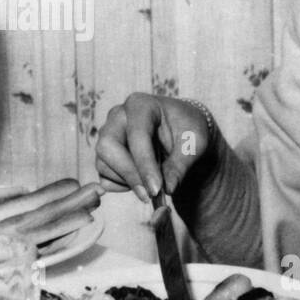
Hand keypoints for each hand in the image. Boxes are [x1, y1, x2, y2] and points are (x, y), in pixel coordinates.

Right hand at [95, 94, 212, 202]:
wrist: (182, 133)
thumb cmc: (189, 131)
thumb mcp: (195, 144)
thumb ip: (181, 165)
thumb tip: (166, 189)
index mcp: (141, 105)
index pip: (136, 135)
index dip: (145, 164)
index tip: (157, 189)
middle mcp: (118, 116)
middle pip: (107, 146)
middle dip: (128, 174)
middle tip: (150, 195)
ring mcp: (108, 134)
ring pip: (103, 164)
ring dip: (127, 182)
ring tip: (153, 187)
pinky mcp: (105, 154)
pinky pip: (104, 176)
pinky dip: (121, 185)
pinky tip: (142, 182)